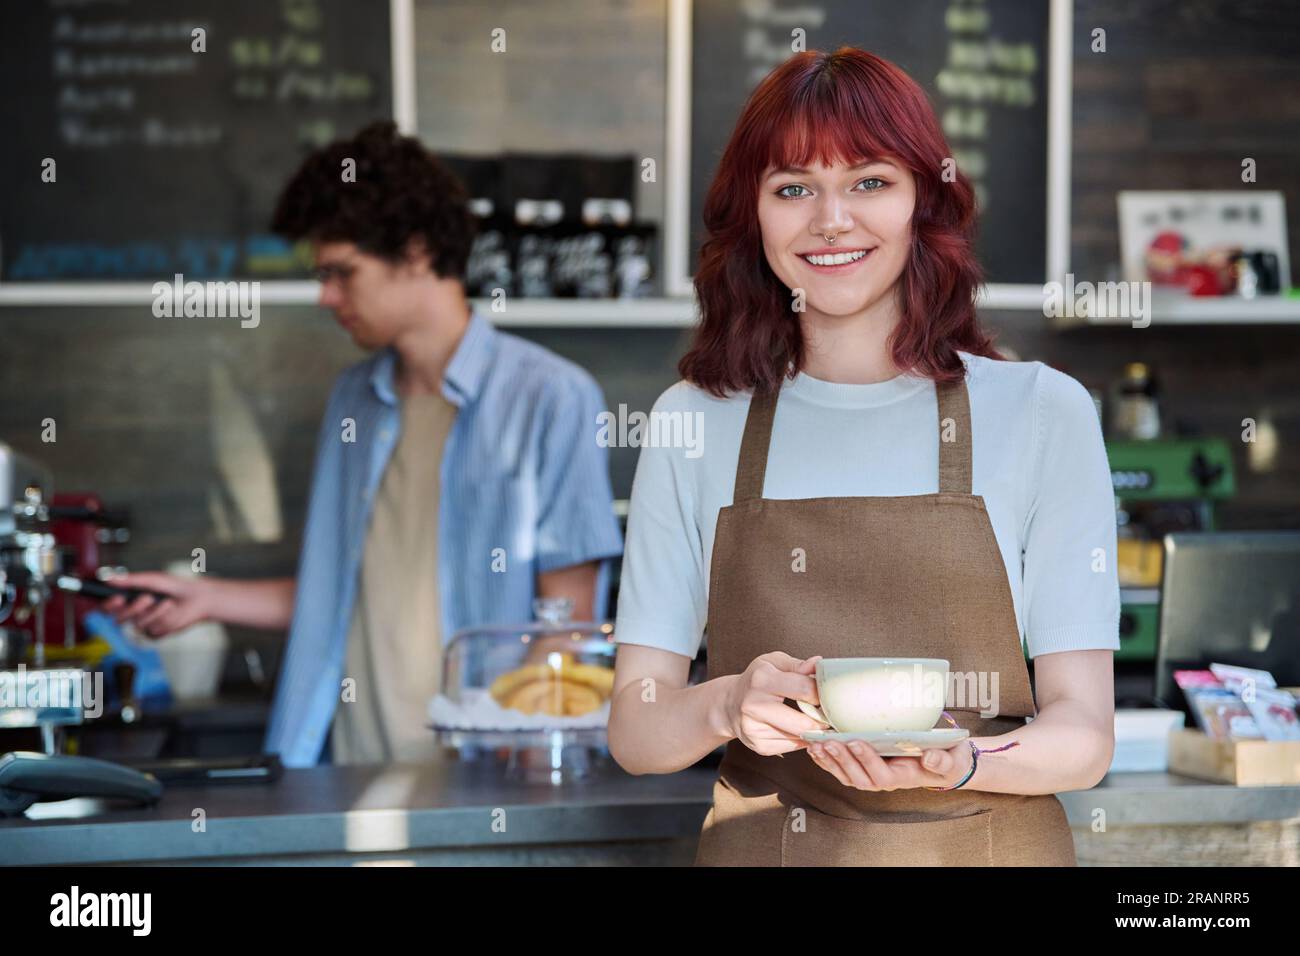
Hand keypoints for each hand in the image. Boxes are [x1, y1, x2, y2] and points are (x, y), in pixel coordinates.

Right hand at [100, 572, 214, 638]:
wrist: (198, 597)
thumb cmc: (174, 586)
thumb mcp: (152, 580)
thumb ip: (131, 580)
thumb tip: (109, 578)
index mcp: (129, 600)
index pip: (109, 607)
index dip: (109, 606)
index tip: (117, 599)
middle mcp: (135, 614)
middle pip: (120, 618)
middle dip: (134, 608)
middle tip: (148, 597)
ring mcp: (145, 625)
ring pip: (139, 624)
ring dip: (155, 612)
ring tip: (168, 602)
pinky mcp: (157, 634)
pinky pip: (153, 632)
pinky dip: (165, 620)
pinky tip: (173, 612)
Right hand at [721, 652, 825, 756]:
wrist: (729, 704)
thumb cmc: (757, 679)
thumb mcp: (773, 662)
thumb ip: (798, 665)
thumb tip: (819, 664)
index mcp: (762, 679)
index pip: (805, 690)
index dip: (823, 694)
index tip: (832, 696)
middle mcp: (753, 705)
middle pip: (802, 723)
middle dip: (822, 721)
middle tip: (832, 717)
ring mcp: (754, 729)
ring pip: (799, 737)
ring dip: (814, 733)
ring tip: (818, 722)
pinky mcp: (758, 746)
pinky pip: (791, 747)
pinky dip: (800, 740)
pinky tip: (800, 729)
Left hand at [807, 738, 972, 790]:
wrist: (943, 762)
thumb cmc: (948, 758)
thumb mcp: (952, 759)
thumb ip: (943, 761)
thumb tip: (930, 758)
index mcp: (903, 778)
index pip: (882, 775)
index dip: (867, 760)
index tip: (856, 742)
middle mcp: (884, 781)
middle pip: (859, 777)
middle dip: (842, 760)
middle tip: (829, 741)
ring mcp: (872, 776)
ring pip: (846, 775)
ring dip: (830, 761)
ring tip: (816, 744)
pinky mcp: (864, 769)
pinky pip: (842, 769)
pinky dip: (826, 760)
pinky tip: (814, 748)